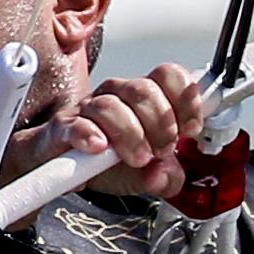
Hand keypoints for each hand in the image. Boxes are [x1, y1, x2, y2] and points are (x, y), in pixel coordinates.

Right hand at [60, 60, 215, 199]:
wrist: (65, 172)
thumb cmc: (108, 164)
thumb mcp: (147, 175)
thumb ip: (167, 178)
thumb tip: (165, 174)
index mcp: (143, 99)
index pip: (169, 76)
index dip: (185, 101)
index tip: (189, 130)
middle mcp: (117, 96)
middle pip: (144, 90)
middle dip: (161, 125)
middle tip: (162, 151)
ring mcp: (89, 109)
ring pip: (111, 105)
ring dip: (131, 135)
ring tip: (137, 158)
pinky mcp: (64, 127)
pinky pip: (76, 124)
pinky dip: (90, 135)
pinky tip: (100, 147)